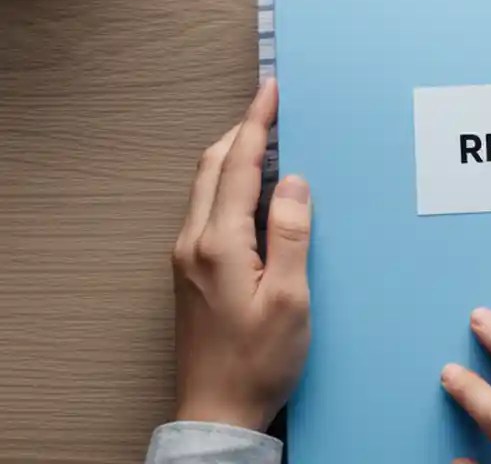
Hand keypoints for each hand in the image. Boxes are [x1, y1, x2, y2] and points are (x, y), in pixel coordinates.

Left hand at [170, 79, 311, 431]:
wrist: (218, 409)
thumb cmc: (259, 360)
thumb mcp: (290, 298)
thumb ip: (291, 234)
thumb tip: (293, 181)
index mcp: (218, 244)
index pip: (237, 166)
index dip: (257, 124)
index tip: (270, 92)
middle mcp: (193, 243)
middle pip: (212, 168)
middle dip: (242, 132)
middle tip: (272, 108)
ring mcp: (187, 258)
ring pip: (207, 187)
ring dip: (235, 158)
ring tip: (268, 141)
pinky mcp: (191, 273)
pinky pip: (208, 211)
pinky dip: (230, 185)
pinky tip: (255, 192)